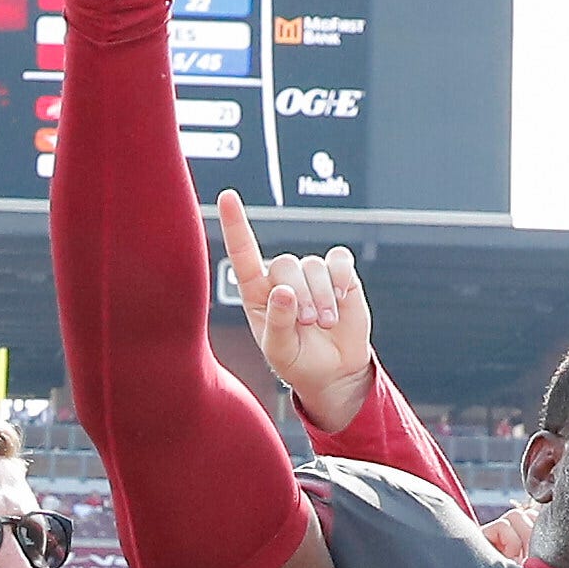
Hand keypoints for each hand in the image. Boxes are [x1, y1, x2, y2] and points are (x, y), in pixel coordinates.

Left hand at [217, 192, 377, 435]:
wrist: (332, 370)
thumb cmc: (297, 360)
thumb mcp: (279, 351)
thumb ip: (277, 322)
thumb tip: (283, 291)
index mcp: (257, 294)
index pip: (243, 254)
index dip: (236, 225)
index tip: (227, 197)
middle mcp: (282, 278)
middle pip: (287, 264)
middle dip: (301, 295)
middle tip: (309, 322)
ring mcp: (310, 274)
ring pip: (314, 266)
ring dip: (322, 297)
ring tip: (324, 322)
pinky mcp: (339, 274)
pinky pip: (339, 260)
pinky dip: (341, 279)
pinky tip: (341, 299)